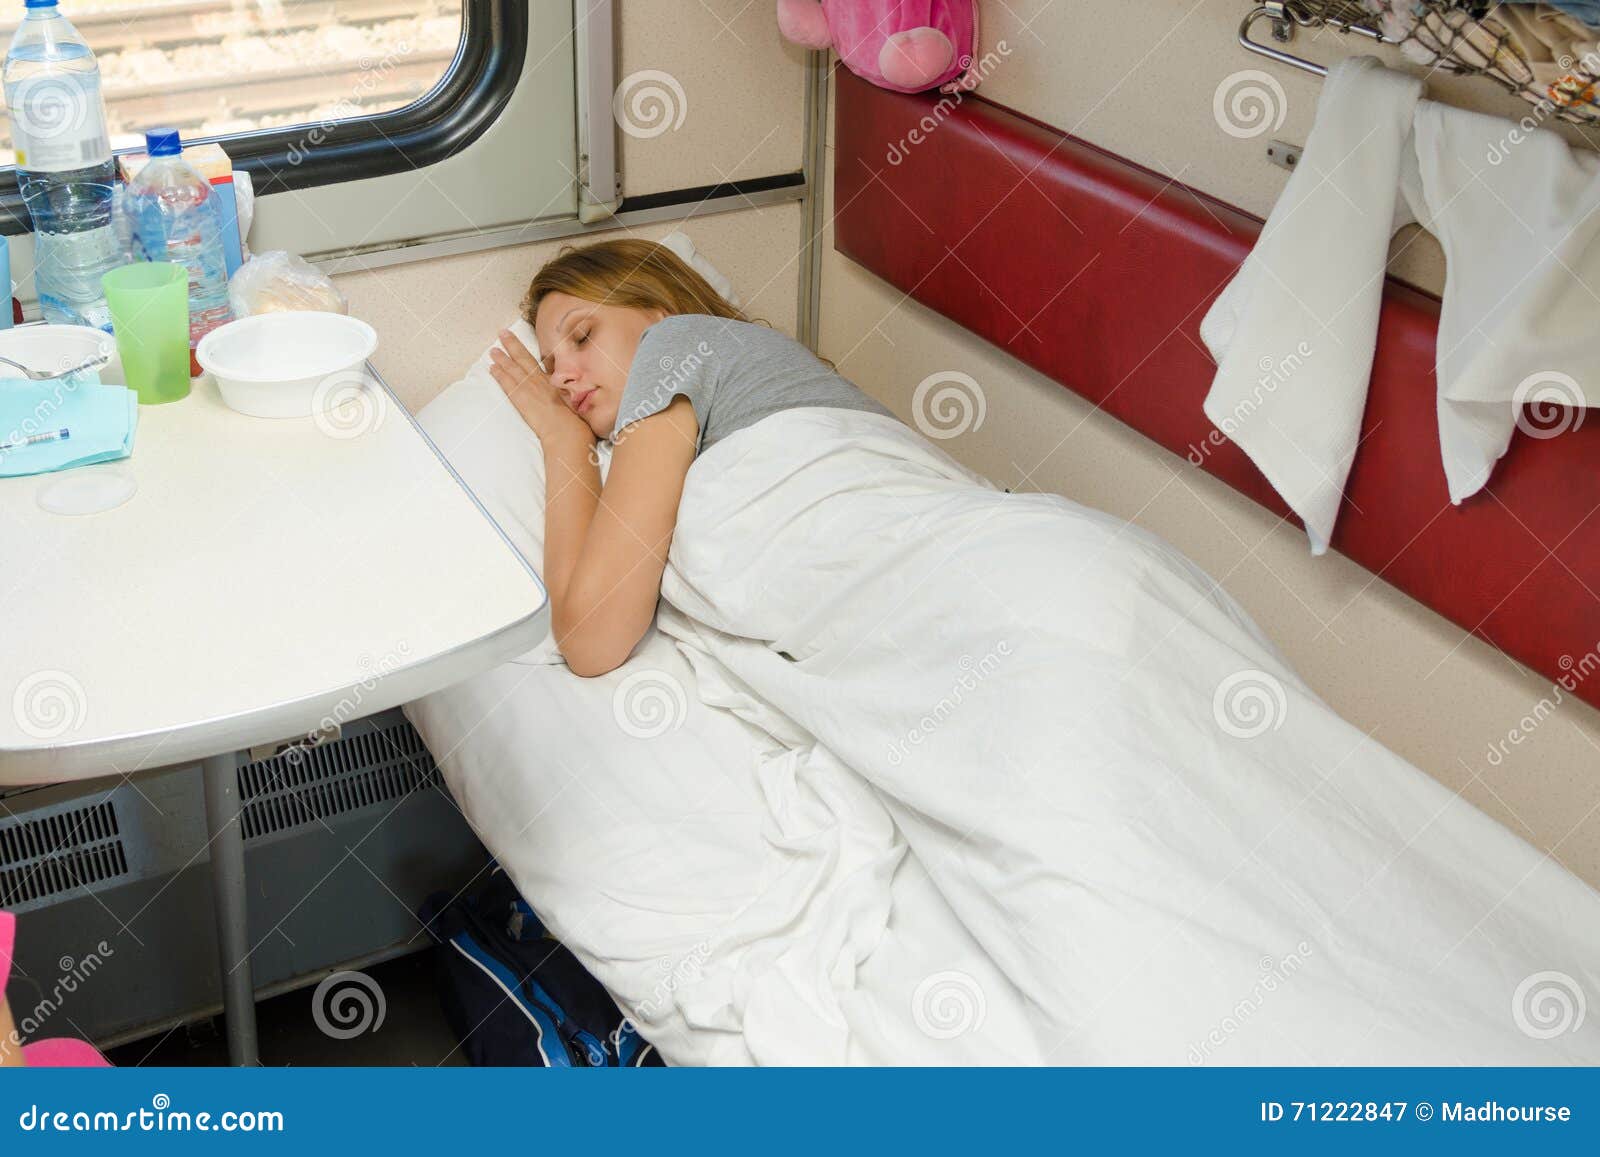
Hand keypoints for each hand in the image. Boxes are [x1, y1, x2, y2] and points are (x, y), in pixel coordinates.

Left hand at [489, 330, 594, 448]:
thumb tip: (569, 392)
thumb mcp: (575, 401)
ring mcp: (529, 388)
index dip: (528, 351)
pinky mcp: (520, 398)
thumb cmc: (574, 419)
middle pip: (523, 358)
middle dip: (512, 345)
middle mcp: (540, 380)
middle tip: (502, 333)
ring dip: (502, 358)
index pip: (537, 362)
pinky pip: (506, 382)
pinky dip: (499, 374)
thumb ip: (569, 393)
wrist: (566, 429)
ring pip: (512, 368)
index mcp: (553, 380)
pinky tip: (492, 368)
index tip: (521, 342)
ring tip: (493, 350)